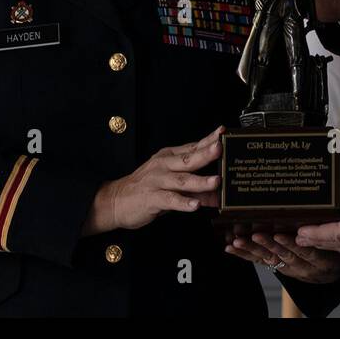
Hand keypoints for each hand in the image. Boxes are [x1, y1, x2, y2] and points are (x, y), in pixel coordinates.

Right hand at [82, 126, 221, 233]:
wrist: (115, 201)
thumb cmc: (147, 190)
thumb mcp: (172, 186)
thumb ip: (196, 189)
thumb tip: (219, 196)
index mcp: (169, 158)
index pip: (192, 147)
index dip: (208, 140)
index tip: (223, 133)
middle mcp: (164, 166)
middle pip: (188, 159)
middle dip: (206, 153)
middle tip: (221, 148)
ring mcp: (157, 181)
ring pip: (181, 180)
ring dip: (199, 181)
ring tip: (216, 181)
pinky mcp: (151, 198)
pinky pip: (169, 199)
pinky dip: (182, 202)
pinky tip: (195, 205)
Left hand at [224, 226, 339, 283]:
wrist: (331, 272)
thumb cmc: (337, 249)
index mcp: (323, 259)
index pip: (308, 251)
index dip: (294, 243)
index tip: (281, 233)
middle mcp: (305, 266)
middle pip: (286, 255)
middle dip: (269, 244)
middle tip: (256, 234)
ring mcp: (291, 268)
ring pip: (270, 259)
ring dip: (253, 250)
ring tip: (238, 240)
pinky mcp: (279, 267)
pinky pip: (261, 262)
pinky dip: (245, 255)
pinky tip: (231, 247)